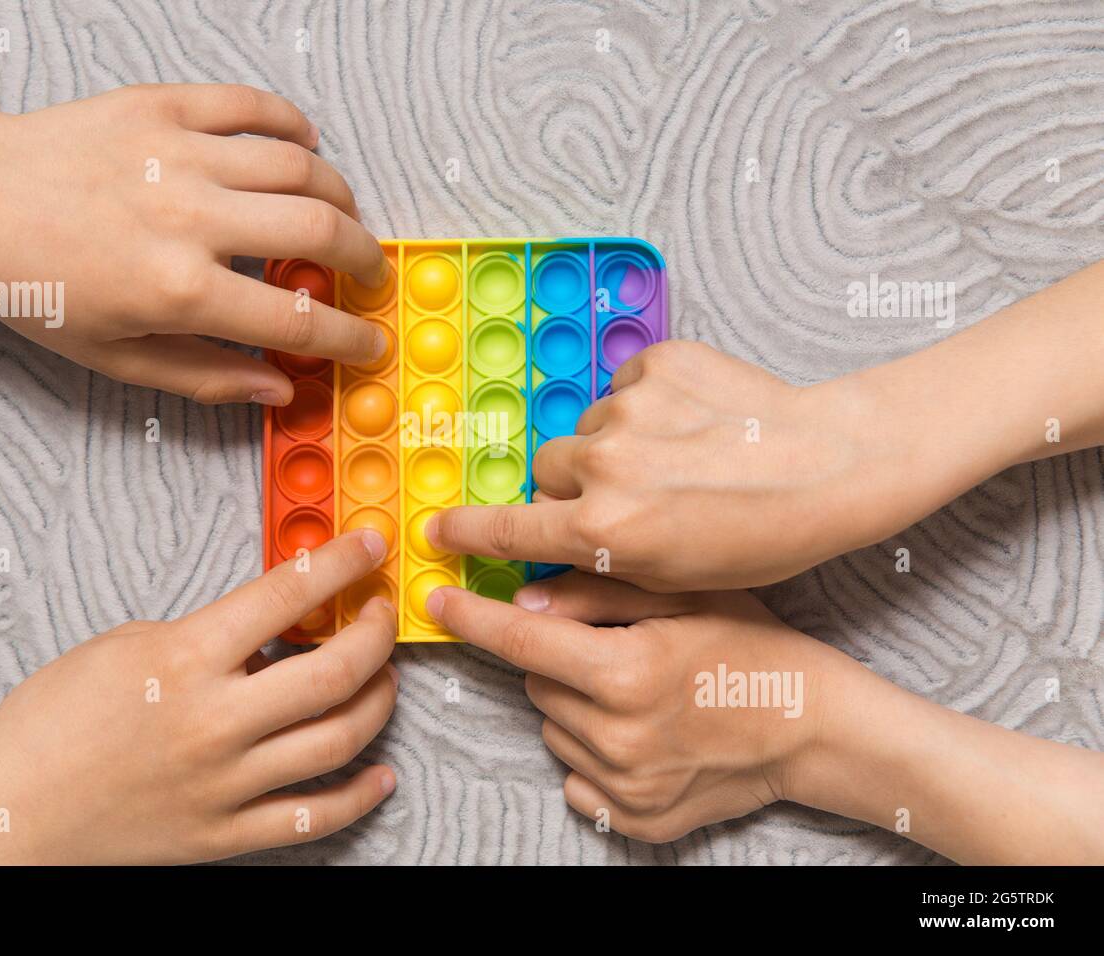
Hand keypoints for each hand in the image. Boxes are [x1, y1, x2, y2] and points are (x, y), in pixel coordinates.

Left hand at [0, 31, 388, 403]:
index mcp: (179, 290)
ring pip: (302, 165)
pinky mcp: (164, 106)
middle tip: (370, 275)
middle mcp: (191, 219)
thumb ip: (206, 377)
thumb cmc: (35, 285)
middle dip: (366, 259)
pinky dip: (292, 122)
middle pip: (322, 230)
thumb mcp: (114, 358)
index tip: (369, 343)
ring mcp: (180, 153)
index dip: (350, 338)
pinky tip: (304, 144)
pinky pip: (253, 106)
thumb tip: (278, 390)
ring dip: (340, 195)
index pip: (299, 321)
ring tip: (342, 217)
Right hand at [0, 530, 398, 864]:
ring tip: (382, 679)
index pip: (286, 595)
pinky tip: (380, 773)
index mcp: (185, 659)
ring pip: (338, 740)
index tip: (368, 546)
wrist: (7, 813)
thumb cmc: (49, 723)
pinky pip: (313, 819)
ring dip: (377, 702)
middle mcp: (215, 722)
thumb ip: (206, 635)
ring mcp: (225, 784)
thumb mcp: (125, 645)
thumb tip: (273, 626)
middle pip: (335, 671)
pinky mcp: (224, 834)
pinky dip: (358, 796)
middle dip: (376, 633)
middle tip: (381, 614)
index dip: (340, 562)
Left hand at [426, 573, 851, 842]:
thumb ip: (594, 594)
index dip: (472, 619)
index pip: (521, 642)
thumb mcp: (681, 595)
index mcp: (626, 672)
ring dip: (576, 705)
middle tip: (614, 647)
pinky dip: (593, 752)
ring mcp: (624, 785)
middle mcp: (617, 736)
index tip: (438, 603)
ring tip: (638, 691)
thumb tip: (521, 601)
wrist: (814, 727)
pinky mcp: (634, 819)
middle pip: (537, 683)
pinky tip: (643, 733)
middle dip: (558, 659)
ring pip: (554, 728)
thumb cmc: (751, 648)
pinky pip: (576, 777)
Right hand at [427, 340, 985, 590]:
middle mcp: (603, 466)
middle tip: (631, 499)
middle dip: (575, 488)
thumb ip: (597, 565)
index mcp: (606, 531)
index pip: (508, 530)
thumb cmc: (763, 536)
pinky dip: (646, 407)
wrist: (836, 462)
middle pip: (548, 473)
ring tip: (681, 458)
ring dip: (615, 446)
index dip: (465, 531)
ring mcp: (627, 408)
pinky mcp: (654, 362)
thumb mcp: (674, 577)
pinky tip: (695, 424)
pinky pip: (623, 389)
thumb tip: (538, 569)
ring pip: (587, 430)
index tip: (435, 528)